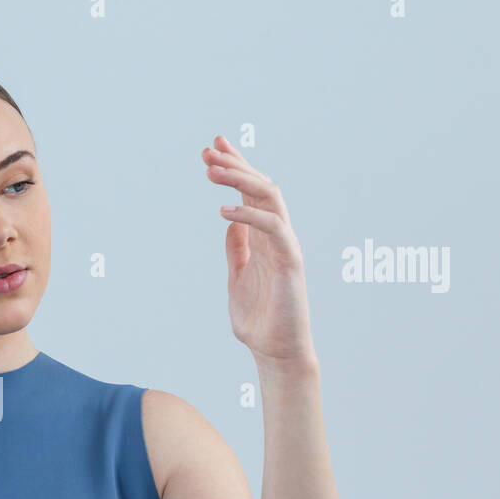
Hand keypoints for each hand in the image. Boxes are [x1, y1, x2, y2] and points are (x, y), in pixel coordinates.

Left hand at [203, 135, 315, 367]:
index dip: (234, 167)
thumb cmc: (259, 319)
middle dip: (235, 164)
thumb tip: (230, 222)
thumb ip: (236, 249)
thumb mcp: (238, 276)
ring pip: (269, 198)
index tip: (213, 147)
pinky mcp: (290, 262)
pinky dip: (249, 215)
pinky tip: (223, 211)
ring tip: (212, 170)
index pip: (250, 193)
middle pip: (260, 187)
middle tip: (209, 150)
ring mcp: (285, 246)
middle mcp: (277, 236)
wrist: (275, 351)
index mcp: (263, 238)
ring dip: (241, 180)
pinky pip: (274, 228)